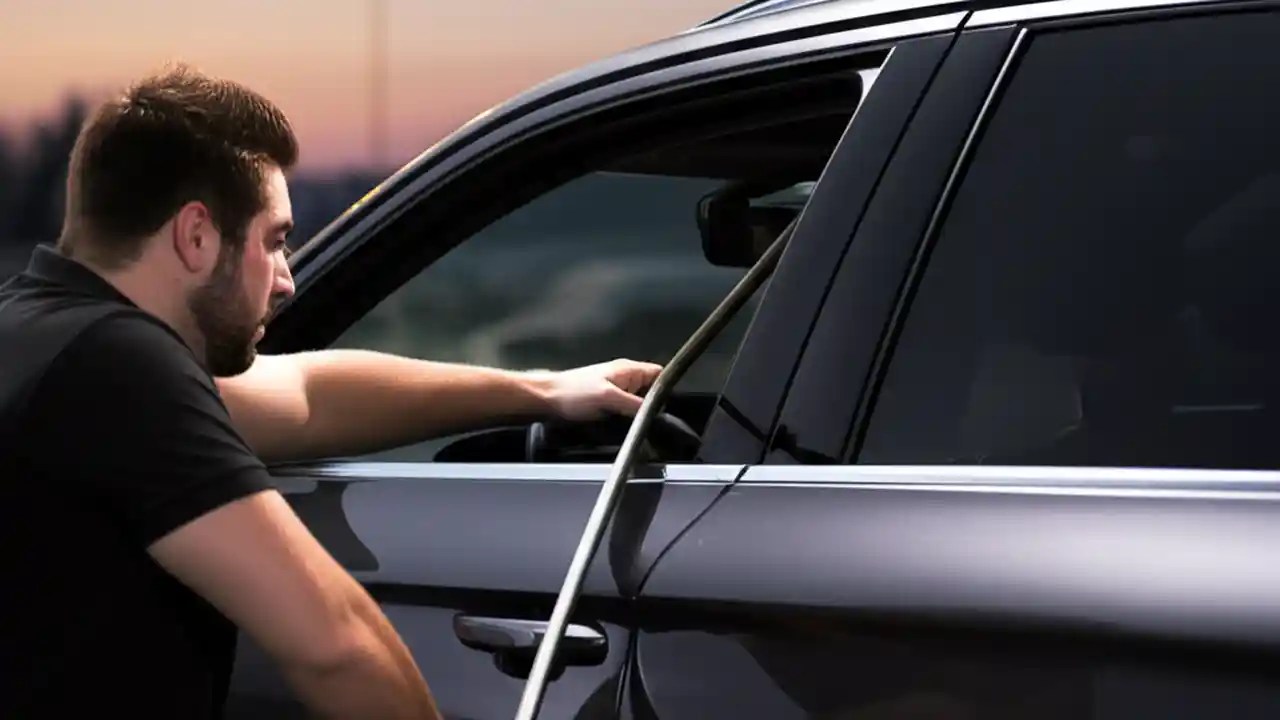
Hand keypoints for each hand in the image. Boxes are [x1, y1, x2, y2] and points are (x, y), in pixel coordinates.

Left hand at [531, 359, 662, 421]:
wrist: (545, 400)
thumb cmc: (572, 393)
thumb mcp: (609, 398)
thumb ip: (634, 404)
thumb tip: (655, 413)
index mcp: (628, 370)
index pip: (660, 375)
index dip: (667, 389)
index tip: (668, 407)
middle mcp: (624, 379)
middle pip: (650, 392)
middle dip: (652, 407)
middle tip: (649, 421)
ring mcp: (614, 392)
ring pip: (637, 405)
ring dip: (637, 416)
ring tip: (633, 426)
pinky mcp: (606, 405)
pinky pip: (624, 412)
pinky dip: (625, 420)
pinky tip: (621, 428)